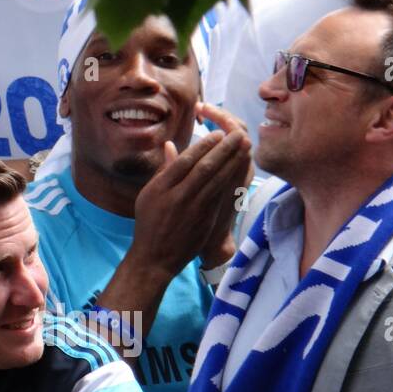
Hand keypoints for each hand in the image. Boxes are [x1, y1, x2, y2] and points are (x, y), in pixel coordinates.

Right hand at [130, 125, 251, 278]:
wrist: (155, 257)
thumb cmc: (149, 223)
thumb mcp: (148, 194)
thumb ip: (163, 170)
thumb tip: (169, 145)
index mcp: (161, 187)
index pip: (185, 160)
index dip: (203, 145)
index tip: (216, 134)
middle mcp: (178, 195)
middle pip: (204, 167)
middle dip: (223, 148)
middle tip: (236, 134)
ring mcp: (193, 208)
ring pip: (216, 179)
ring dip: (232, 160)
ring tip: (243, 146)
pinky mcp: (205, 218)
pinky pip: (220, 194)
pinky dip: (231, 178)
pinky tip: (240, 168)